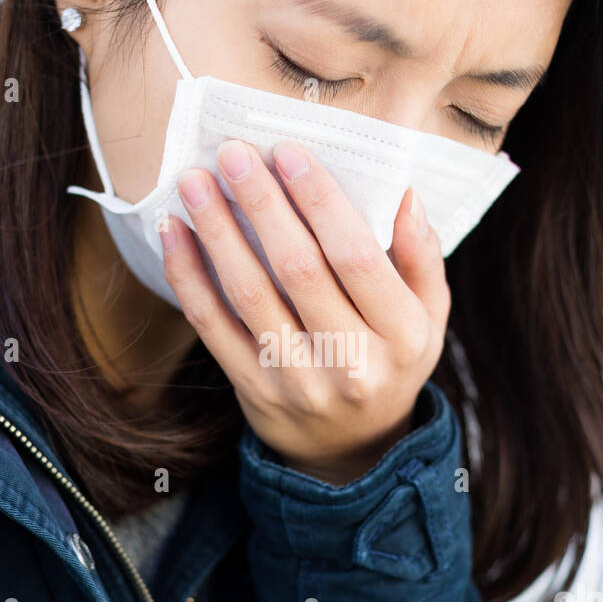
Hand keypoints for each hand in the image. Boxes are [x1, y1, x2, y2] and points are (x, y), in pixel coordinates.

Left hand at [158, 139, 450, 484]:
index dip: (320, 201)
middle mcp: (351, 361)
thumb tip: (407, 196)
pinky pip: (213, 326)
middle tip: (234, 152)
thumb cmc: (390, 360)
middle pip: (299, 270)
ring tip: (196, 181)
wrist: (352, 448)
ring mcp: (297, 380)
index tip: (289, 152)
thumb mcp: (428, 317)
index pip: (357, 256)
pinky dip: (188, 276)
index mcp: (402, 336)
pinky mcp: (252, 389)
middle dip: (262, 203)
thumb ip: (422, 258)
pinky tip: (174, 231)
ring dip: (217, 231)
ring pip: (249, 294)